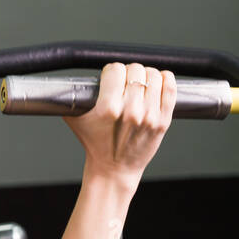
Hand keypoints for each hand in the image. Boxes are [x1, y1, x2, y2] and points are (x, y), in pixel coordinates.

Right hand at [64, 62, 175, 185]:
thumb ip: (73, 98)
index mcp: (108, 108)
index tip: (110, 78)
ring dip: (146, 75)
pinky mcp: (163, 121)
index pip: (115, 70)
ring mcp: (150, 116)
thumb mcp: (75, 119)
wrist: (114, 168)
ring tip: (140, 83)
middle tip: (124, 81)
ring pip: (153, 76)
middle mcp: (131, 111)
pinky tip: (158, 80)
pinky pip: (170, 89)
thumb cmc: (95, 143)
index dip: (111, 71)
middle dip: (128, 72)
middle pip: (135, 70)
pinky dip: (166, 79)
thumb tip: (68, 81)